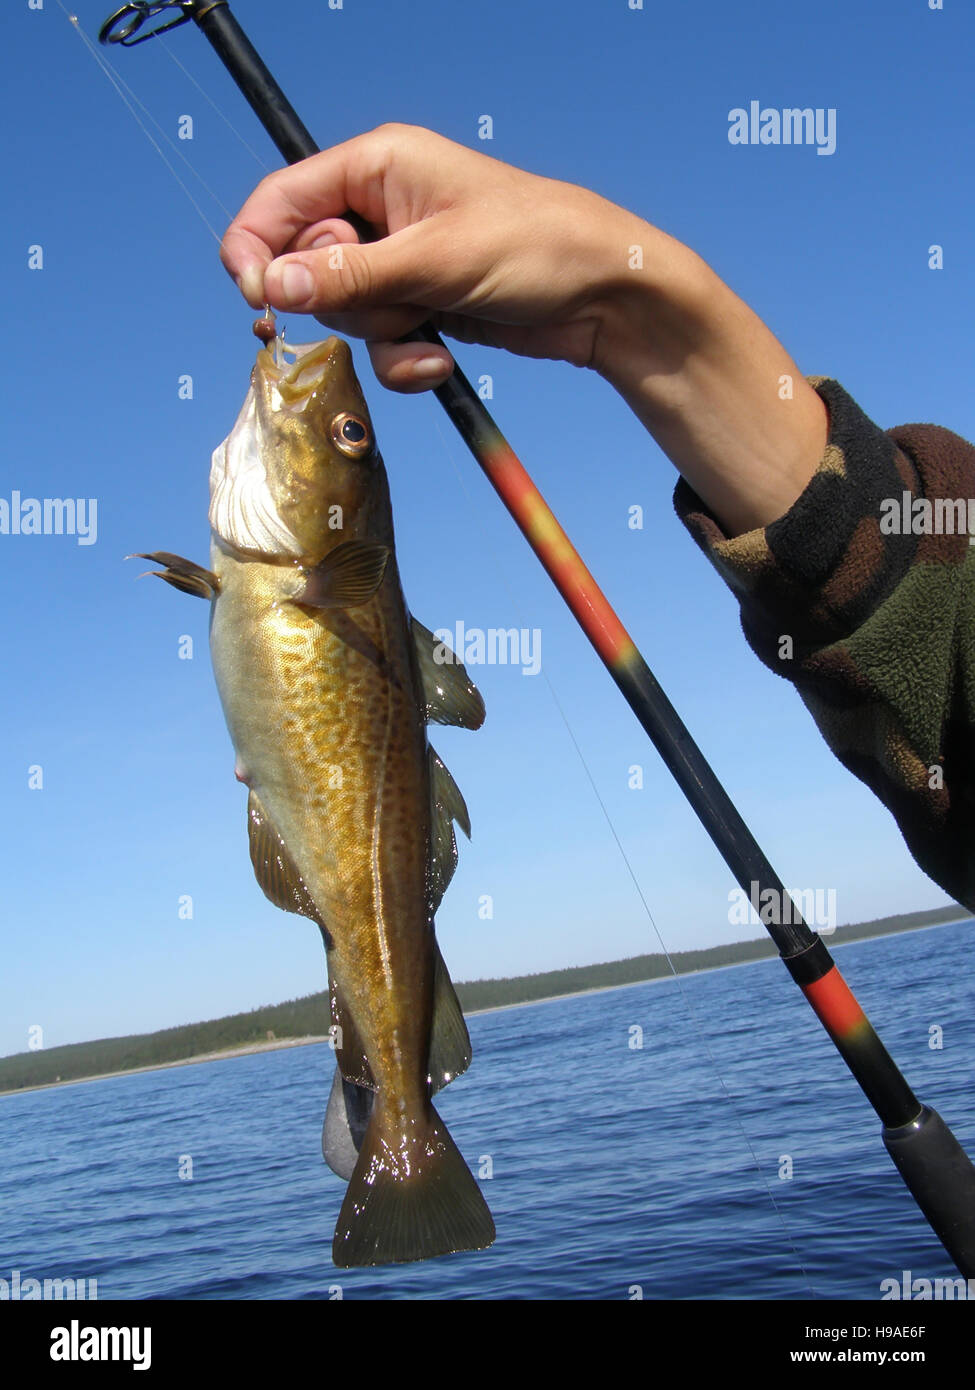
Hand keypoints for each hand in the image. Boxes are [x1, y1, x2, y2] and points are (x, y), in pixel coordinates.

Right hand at [220, 122, 656, 392]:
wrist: (604, 298)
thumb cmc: (535, 248)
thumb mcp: (435, 260)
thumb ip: (349, 276)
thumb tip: (271, 284)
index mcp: (377, 165)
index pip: (281, 200)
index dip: (257, 247)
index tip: (257, 297)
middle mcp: (380, 209)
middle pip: (307, 265)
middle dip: (345, 301)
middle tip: (395, 300)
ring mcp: (399, 261)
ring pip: (344, 312)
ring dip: (383, 333)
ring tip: (431, 328)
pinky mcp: (420, 304)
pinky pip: (380, 341)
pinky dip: (405, 358)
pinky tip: (442, 357)